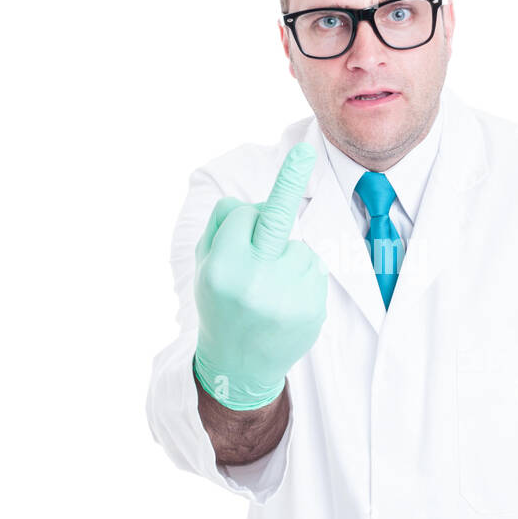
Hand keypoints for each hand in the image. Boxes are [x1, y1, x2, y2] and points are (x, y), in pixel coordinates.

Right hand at [192, 142, 328, 409]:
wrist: (238, 366)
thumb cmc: (220, 303)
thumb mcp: (204, 265)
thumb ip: (221, 226)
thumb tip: (255, 204)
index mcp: (222, 268)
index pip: (242, 215)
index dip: (244, 218)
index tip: (293, 165)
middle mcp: (253, 282)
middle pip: (273, 220)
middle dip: (285, 188)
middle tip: (302, 152)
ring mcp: (287, 298)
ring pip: (297, 246)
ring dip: (287, 256)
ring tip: (269, 291)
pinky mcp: (312, 309)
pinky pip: (313, 267)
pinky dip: (302, 276)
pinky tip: (286, 303)